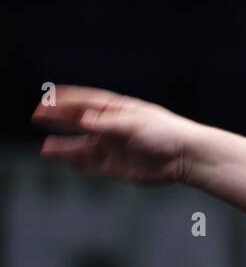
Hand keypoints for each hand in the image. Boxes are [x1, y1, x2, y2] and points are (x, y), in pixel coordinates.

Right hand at [32, 85, 200, 184]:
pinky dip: (81, 165)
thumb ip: (107, 124)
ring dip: (64, 147)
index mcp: (119, 111)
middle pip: (79, 122)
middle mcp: (113, 128)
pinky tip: (69, 163)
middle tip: (36, 116)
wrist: (187, 158)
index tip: (46, 99)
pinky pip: (94, 166)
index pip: (87, 102)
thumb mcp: (135, 125)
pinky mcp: (118, 167)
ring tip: (45, 149)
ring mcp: (114, 148)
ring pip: (82, 147)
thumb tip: (81, 119)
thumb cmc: (166, 133)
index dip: (66, 100)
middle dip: (58, 118)